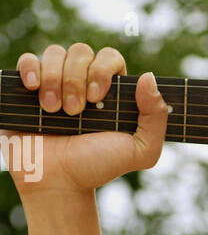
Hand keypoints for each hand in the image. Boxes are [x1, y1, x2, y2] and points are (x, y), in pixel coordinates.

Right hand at [3, 42, 167, 197]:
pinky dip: (30, 68)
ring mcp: (54, 83)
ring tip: (54, 111)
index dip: (102, 70)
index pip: (109, 58)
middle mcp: (82, 81)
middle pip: (81, 52)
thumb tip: (148, 77)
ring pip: (55, 53)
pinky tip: (33, 88)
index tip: (97, 97)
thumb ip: (155, 117)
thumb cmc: (97, 166)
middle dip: (76, 80)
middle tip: (75, 111)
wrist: (57, 182)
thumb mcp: (140, 150)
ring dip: (54, 79)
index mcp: (110, 90)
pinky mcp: (26, 89)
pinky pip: (27, 60)